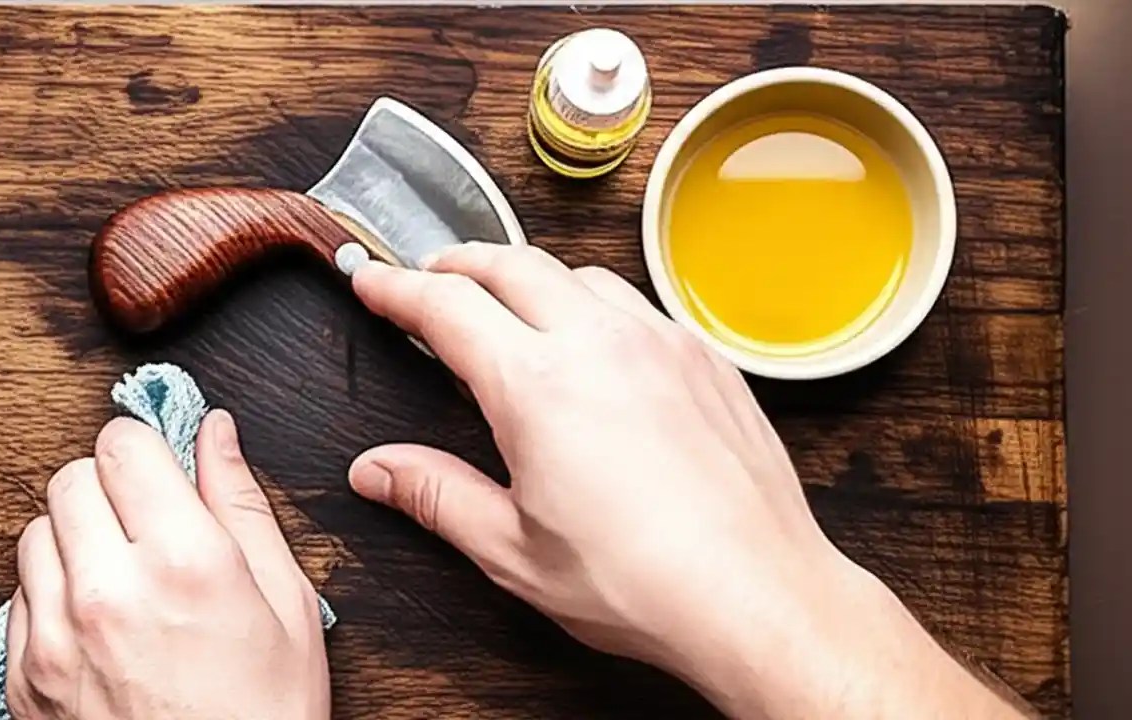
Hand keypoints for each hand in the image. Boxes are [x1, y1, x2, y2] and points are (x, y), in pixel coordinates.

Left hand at [6, 411, 328, 719]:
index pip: (124, 446)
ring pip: (36, 533)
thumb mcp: (287, 602)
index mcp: (186, 562)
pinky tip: (99, 620)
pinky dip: (53, 593)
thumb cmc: (264, 714)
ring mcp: (58, 637)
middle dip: (111, 486)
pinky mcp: (27, 677)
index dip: (146, 448)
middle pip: (71, 479)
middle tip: (148, 521)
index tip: (161, 467)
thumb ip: (243, 505)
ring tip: (123, 573)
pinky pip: (19, 597)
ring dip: (76, 536)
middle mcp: (111, 591)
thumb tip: (217, 436)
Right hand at [348, 244, 1024, 719]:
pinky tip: (598, 340)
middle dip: (459, 264)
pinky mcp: (706, 358)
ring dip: (532, 276)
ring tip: (511, 303)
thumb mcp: (513, 551)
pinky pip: (639, 304)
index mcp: (537, 386)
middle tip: (431, 278)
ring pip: (581, 274)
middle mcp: (600, 343)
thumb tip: (376, 470)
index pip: (447, 307)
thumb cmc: (642, 583)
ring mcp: (662, 342)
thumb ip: (437, 495)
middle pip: (512, 265)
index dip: (397, 288)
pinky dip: (598, 303)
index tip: (373, 281)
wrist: (758, 595)